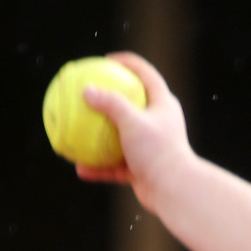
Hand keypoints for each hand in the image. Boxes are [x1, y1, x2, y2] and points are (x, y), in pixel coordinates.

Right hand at [73, 51, 194, 201]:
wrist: (175, 191)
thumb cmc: (158, 152)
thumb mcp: (133, 122)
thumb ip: (110, 104)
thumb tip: (86, 89)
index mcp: (163, 106)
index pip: (146, 75)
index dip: (127, 63)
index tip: (106, 60)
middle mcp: (158, 125)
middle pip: (131, 105)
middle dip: (109, 99)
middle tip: (87, 91)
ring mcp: (149, 148)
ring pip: (119, 139)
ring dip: (98, 138)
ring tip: (76, 133)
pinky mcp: (142, 170)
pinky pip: (115, 167)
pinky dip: (99, 168)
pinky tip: (79, 169)